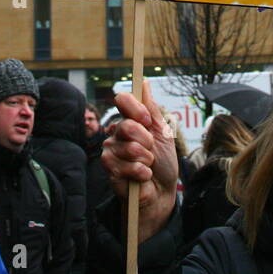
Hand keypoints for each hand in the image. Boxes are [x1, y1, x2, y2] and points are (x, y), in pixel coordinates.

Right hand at [102, 82, 178, 242]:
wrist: (162, 190)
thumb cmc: (163, 162)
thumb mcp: (162, 133)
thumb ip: (151, 109)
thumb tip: (144, 82)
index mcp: (129, 120)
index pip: (123, 101)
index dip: (136, 109)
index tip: (147, 121)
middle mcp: (116, 133)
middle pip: (128, 126)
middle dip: (146, 141)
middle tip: (150, 151)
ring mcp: (111, 150)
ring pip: (130, 148)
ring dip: (146, 160)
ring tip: (147, 165)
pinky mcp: (109, 169)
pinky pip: (127, 166)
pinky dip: (142, 172)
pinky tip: (142, 176)